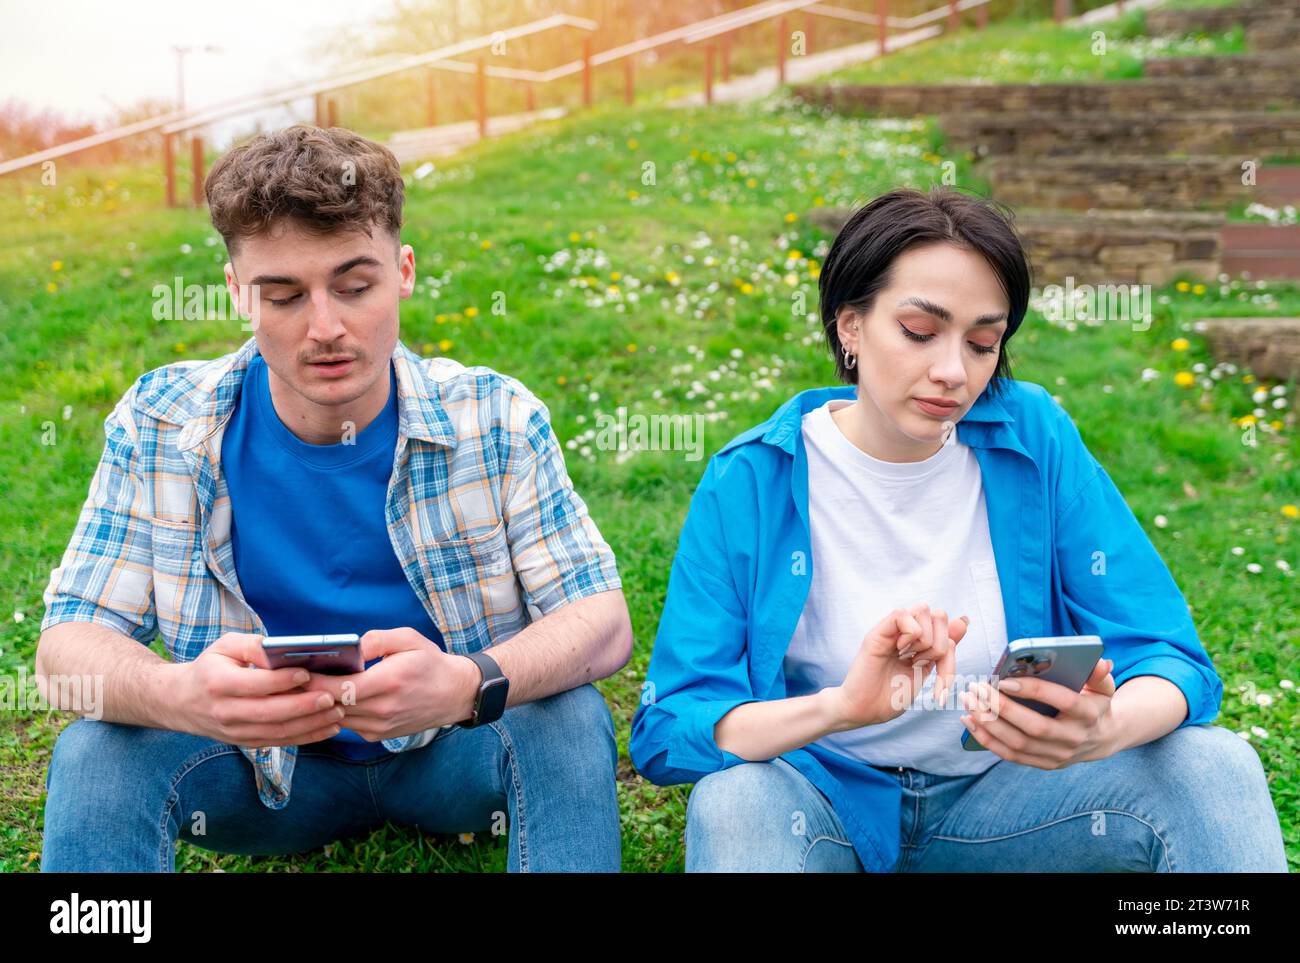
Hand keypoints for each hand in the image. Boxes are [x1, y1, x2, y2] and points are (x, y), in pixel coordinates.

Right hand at [173, 632, 345, 746]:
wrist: (181, 702)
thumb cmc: (210, 667)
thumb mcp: (225, 647)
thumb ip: (253, 646)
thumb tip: (283, 649)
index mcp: (218, 683)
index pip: (254, 684)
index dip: (281, 680)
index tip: (307, 672)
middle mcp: (226, 711)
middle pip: (269, 712)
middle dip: (303, 706)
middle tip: (331, 697)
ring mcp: (235, 731)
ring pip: (277, 731)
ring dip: (311, 724)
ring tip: (337, 713)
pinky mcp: (246, 742)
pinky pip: (279, 742)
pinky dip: (306, 737)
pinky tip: (328, 728)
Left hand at [301, 628, 480, 741]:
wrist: (456, 694)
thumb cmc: (431, 662)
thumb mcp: (409, 639)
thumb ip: (377, 639)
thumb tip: (350, 646)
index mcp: (389, 682)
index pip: (341, 687)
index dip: (314, 681)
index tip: (296, 671)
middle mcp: (383, 709)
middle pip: (333, 705)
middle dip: (309, 693)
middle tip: (288, 680)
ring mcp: (381, 726)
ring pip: (337, 718)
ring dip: (319, 706)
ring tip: (301, 689)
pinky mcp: (379, 735)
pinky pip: (347, 725)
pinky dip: (335, 713)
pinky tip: (327, 700)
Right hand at [824, 603, 969, 730]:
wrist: (863, 711)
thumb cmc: (890, 697)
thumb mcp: (927, 673)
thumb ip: (945, 649)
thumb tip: (964, 620)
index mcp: (921, 643)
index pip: (950, 629)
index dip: (951, 657)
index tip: (941, 688)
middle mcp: (907, 632)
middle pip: (940, 615)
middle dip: (940, 645)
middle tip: (922, 666)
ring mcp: (893, 630)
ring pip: (923, 610)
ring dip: (925, 639)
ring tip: (910, 659)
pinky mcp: (878, 632)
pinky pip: (902, 614)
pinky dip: (910, 633)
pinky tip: (900, 651)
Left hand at [960, 658, 1118, 768]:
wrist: (1101, 738)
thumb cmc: (1094, 703)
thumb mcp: (1102, 687)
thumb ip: (1098, 674)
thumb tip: (1100, 662)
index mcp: (1089, 714)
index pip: (1063, 702)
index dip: (1034, 691)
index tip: (1004, 680)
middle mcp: (1073, 738)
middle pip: (1034, 727)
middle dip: (1002, 708)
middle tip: (977, 688)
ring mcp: (1058, 755)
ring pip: (1018, 744)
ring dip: (989, 723)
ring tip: (969, 701)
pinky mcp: (1043, 764)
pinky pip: (1010, 755)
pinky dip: (987, 740)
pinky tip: (969, 721)